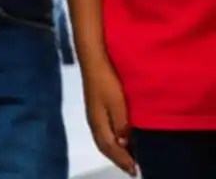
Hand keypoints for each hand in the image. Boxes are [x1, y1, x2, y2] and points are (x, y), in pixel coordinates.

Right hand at [83, 59, 135, 175]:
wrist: (93, 60)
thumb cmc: (107, 81)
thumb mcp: (117, 104)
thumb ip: (121, 125)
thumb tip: (123, 143)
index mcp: (98, 122)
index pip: (110, 148)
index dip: (122, 160)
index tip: (134, 171)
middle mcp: (94, 121)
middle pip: (104, 146)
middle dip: (117, 159)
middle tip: (131, 169)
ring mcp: (94, 114)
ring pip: (103, 140)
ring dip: (114, 151)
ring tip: (127, 158)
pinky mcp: (96, 107)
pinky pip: (103, 132)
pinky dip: (112, 141)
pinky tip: (120, 138)